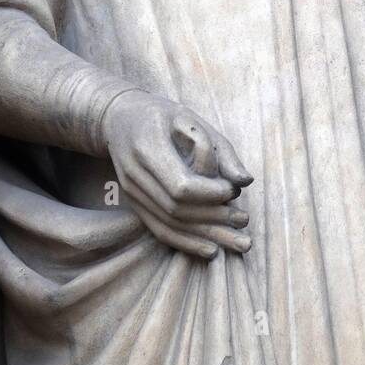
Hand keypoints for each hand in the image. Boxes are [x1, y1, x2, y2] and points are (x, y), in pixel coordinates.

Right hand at [103, 90, 252, 260]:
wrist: (118, 119)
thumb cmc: (161, 114)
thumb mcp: (191, 119)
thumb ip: (219, 149)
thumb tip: (245, 181)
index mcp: (148, 147)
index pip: (180, 185)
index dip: (210, 194)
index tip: (232, 190)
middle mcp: (134, 174)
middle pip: (176, 209)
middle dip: (213, 218)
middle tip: (244, 220)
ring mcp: (130, 192)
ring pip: (169, 225)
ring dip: (206, 235)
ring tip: (239, 241)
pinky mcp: (134, 204)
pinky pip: (159, 230)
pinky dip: (186, 243)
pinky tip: (211, 250)